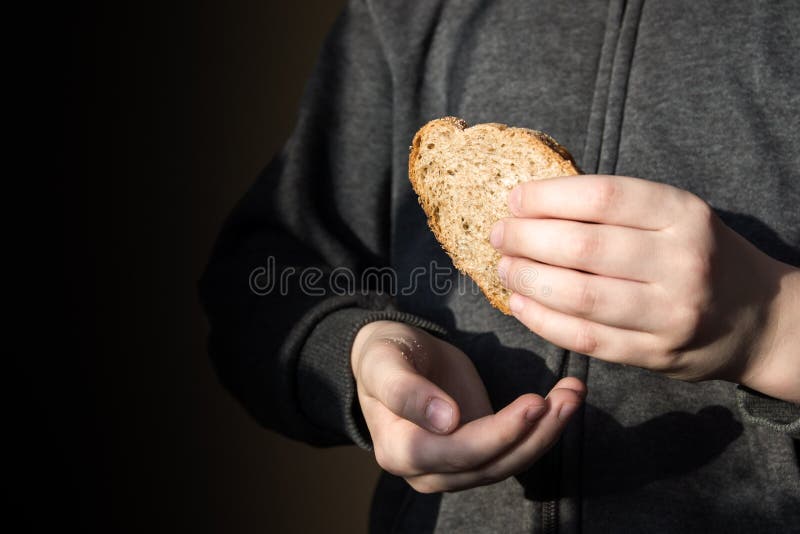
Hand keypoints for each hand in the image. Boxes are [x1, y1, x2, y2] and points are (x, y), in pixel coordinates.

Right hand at [350, 320, 584, 492]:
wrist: (389, 357)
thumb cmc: (383, 355)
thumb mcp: (384, 362)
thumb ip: (405, 391)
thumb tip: (445, 421)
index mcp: (399, 450)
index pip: (456, 453)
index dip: (498, 434)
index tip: (533, 405)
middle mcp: (427, 471)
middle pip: (490, 464)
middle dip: (534, 433)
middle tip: (567, 396)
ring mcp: (454, 468)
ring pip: (508, 463)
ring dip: (546, 433)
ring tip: (572, 395)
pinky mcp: (477, 454)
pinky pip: (513, 451)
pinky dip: (542, 430)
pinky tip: (563, 402)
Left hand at [491, 175, 799, 402]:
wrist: (758, 318)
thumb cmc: (699, 255)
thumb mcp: (675, 216)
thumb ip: (616, 209)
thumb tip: (533, 203)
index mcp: (683, 214)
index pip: (602, 196)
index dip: (547, 197)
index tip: (515, 199)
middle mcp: (681, 261)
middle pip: (582, 246)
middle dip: (526, 238)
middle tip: (499, 236)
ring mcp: (670, 313)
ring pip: (578, 295)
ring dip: (528, 280)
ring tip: (505, 269)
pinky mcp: (655, 354)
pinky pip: (585, 338)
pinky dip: (543, 321)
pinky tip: (520, 304)